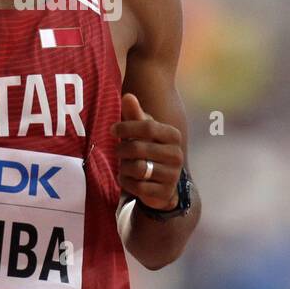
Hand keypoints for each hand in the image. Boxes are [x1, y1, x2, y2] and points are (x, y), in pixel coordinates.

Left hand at [110, 92, 183, 209]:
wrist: (162, 183)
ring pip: (137, 168)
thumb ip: (135, 114)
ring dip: (124, 167)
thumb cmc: (149, 150)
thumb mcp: (143, 132)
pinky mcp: (164, 192)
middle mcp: (176, 155)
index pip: (147, 126)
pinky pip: (138, 186)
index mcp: (173, 136)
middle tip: (118, 151)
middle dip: (122, 149)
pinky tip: (126, 178)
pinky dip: (126, 182)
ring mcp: (172, 175)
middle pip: (139, 148)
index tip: (112, 129)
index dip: (126, 127)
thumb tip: (127, 96)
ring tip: (124, 165)